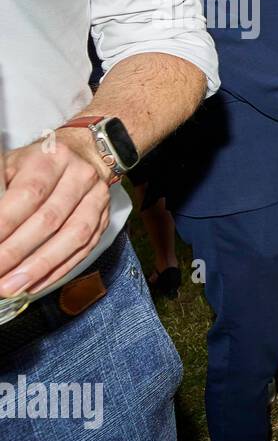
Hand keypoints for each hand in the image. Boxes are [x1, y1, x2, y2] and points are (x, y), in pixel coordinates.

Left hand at [0, 129, 112, 297]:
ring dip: (39, 267)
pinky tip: (35, 284)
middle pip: (50, 219)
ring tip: (12, 287)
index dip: (6, 222)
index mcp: (51, 158)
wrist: (84, 153)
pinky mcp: (105, 220)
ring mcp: (97, 200)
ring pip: (72, 237)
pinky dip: (58, 269)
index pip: (29, 194)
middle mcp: (80, 177)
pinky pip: (84, 249)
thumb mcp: (10, 164)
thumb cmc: (37, 163)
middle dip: (16, 251)